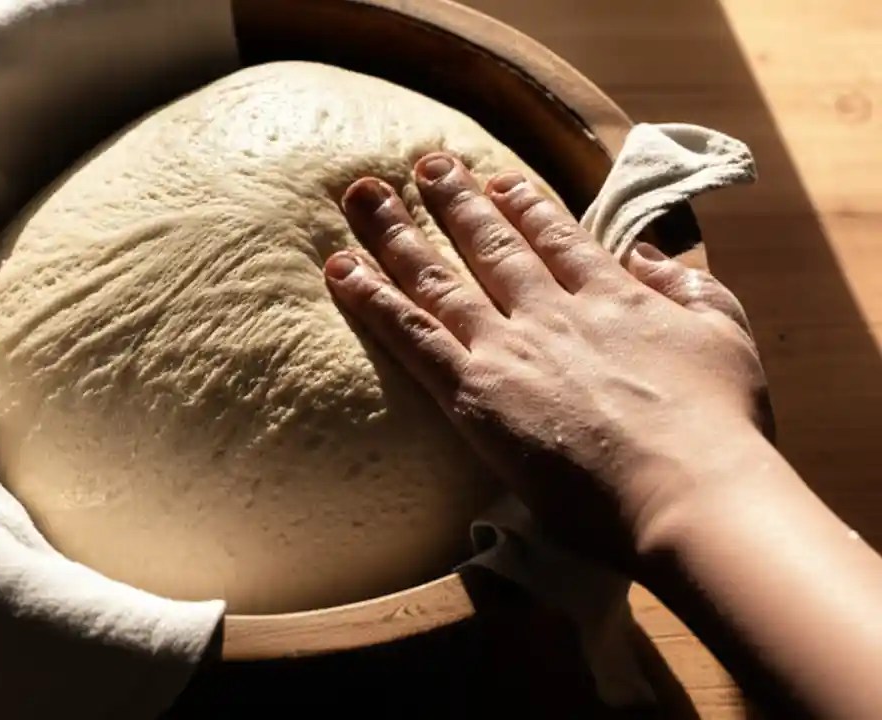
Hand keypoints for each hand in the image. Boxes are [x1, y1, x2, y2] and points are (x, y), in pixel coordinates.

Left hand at [323, 153, 769, 565]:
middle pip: (490, 244)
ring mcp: (509, 347)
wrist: (689, 489)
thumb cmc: (719, 427)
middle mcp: (552, 310)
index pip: (558, 238)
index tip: (498, 180)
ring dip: (397, 232)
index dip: (525, 205)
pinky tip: (341, 270)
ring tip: (364, 195)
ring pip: (438, 278)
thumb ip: (687, 288)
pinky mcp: (474, 391)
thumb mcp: (725, 337)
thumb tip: (647, 255)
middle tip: (425, 163)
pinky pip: (410, 335)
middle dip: (454, 199)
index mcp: (613, 297)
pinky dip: (372, 299)